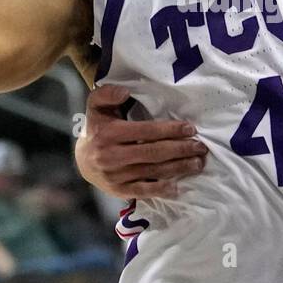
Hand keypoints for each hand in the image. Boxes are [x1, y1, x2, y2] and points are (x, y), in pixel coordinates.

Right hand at [76, 84, 206, 199]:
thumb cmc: (98, 129)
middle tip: (200, 147)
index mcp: (109, 133)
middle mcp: (111, 155)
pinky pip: (143, 191)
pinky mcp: (118, 190)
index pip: (146, 132)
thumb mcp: (96, 106)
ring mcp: (115, 175)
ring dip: (178, 168)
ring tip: (197, 163)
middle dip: (180, 150)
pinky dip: (160, 190)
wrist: (82, 161)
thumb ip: (107, 93)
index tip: (190, 129)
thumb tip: (124, 92)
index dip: (170, 130)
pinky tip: (177, 188)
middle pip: (153, 152)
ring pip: (152, 171)